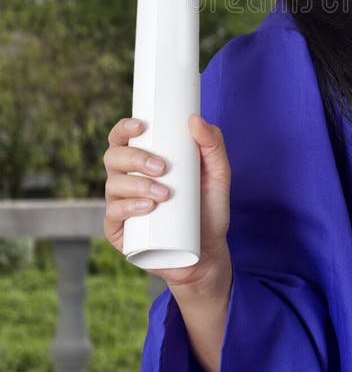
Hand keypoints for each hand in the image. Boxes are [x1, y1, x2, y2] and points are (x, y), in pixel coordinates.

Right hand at [104, 115, 231, 293]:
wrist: (208, 252)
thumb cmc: (209, 209)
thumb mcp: (218, 174)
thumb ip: (213, 144)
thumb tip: (195, 119)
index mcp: (142, 161)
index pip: (122, 138)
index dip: (123, 128)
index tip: (140, 125)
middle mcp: (126, 180)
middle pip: (113, 157)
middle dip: (135, 157)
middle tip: (162, 167)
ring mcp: (120, 205)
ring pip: (114, 185)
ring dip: (137, 184)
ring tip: (164, 193)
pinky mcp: (120, 232)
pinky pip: (113, 215)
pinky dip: (128, 208)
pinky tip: (146, 207)